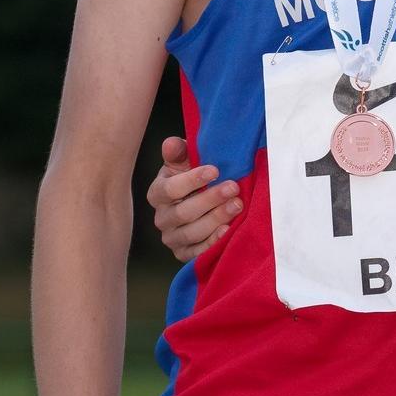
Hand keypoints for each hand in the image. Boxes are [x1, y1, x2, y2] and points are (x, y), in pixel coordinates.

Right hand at [147, 136, 239, 261]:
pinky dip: (212, 242)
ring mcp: (172, 237)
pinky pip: (196, 252)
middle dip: (210, 199)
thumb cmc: (193, 179)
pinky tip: (228, 230)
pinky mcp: (183, 253)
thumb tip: (172, 143)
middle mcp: (162, 218)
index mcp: (158, 193)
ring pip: (191, 232)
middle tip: (233, 188)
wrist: (200, 202)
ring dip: (216, 219)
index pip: (170, 189)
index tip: (215, 170)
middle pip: (183, 212)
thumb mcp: (185, 163)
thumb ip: (179, 153)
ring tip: (237, 205)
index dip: (191, 180)